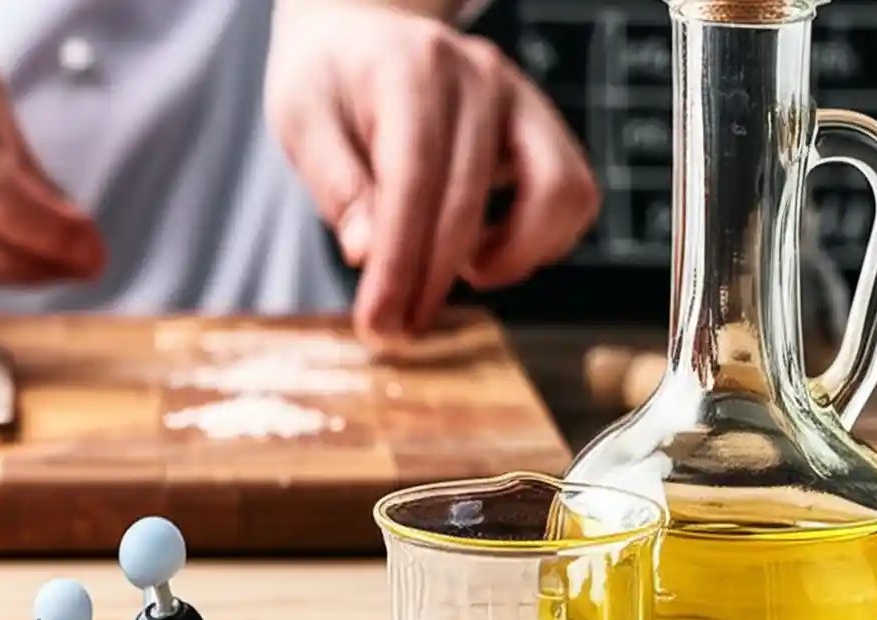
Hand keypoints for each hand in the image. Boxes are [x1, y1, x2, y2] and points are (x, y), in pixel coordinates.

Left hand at [266, 0, 599, 342]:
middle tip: (396, 329)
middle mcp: (481, 78)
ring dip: (513, 257)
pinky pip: (574, 194)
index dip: (401, 263)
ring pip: (557, 195)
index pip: (414, 181)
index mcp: (413, 71)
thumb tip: (366, 253)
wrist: (367, 32)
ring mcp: (523, 99)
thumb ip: (335, 184)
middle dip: (432, 282)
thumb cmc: (331, 81)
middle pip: (470, 202)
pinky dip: (540, 239)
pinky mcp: (546, 125)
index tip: (379, 322)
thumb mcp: (302, 120)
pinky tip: (486, 248)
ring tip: (457, 272)